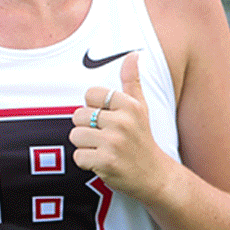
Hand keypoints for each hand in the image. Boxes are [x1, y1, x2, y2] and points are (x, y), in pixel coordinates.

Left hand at [71, 53, 167, 199]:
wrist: (154, 175)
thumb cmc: (142, 138)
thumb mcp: (141, 108)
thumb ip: (132, 81)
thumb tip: (133, 54)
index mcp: (129, 105)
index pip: (90, 95)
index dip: (93, 108)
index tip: (107, 119)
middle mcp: (122, 122)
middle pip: (78, 115)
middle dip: (86, 128)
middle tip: (104, 138)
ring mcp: (114, 143)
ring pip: (75, 135)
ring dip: (84, 145)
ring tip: (102, 149)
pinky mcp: (106, 162)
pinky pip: (78, 156)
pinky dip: (86, 162)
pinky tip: (102, 163)